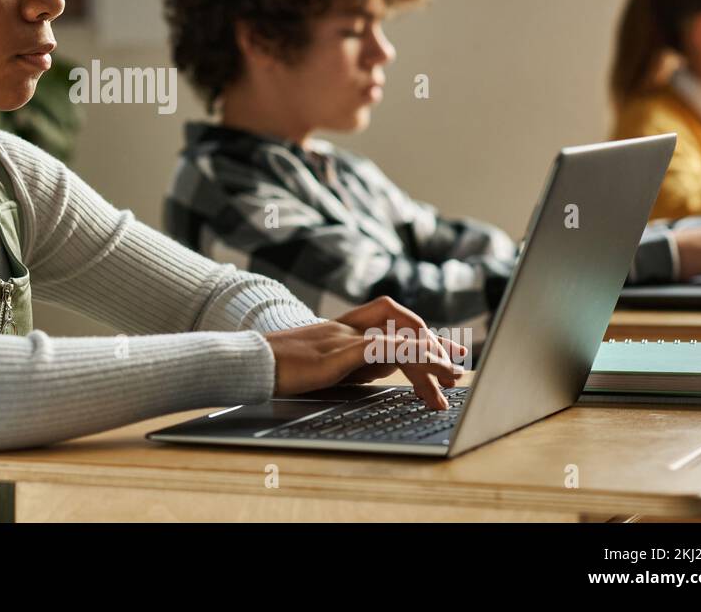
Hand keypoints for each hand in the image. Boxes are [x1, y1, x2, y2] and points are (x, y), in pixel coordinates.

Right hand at [262, 296, 466, 408]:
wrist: (244, 361)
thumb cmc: (277, 368)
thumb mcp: (323, 365)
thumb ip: (354, 363)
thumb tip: (387, 370)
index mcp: (342, 329)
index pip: (391, 319)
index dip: (422, 333)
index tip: (446, 354)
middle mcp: (345, 328)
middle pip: (401, 323)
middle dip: (434, 344)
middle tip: (456, 369)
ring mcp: (340, 337)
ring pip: (397, 336)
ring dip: (428, 357)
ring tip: (448, 380)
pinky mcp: (333, 353)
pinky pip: (379, 347)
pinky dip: (407, 353)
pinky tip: (423, 365)